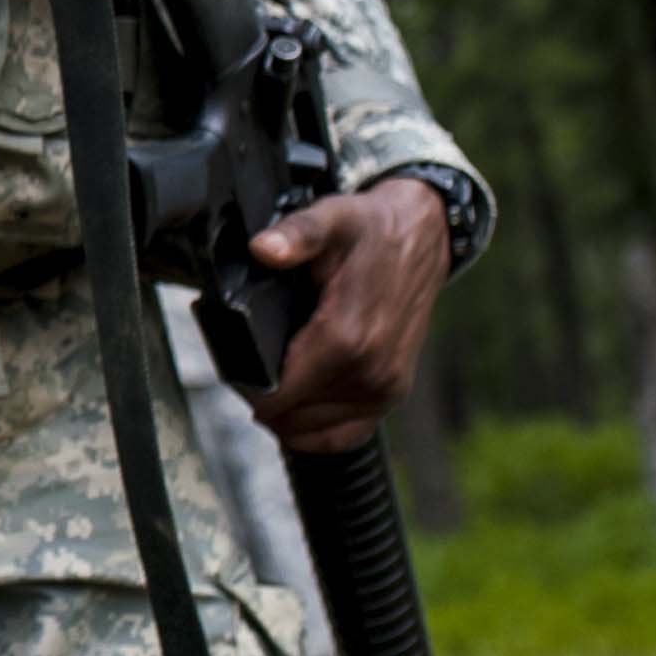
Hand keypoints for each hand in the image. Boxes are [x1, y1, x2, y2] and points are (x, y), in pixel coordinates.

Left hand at [242, 179, 452, 450]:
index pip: (278, 396)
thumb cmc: (370, 230)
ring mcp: (385, 389)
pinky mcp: (392, 394)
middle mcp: (370, 373)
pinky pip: (346, 436)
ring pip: (314, 431)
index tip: (234, 363)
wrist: (422, 237)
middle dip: (262, 397)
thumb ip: (296, 235)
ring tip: (270, 381)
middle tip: (247, 367)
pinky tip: (297, 410)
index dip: (246, 386)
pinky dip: (316, 431)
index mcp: (348, 339)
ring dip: (286, 413)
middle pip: (290, 417)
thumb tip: (263, 248)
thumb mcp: (331, 219)